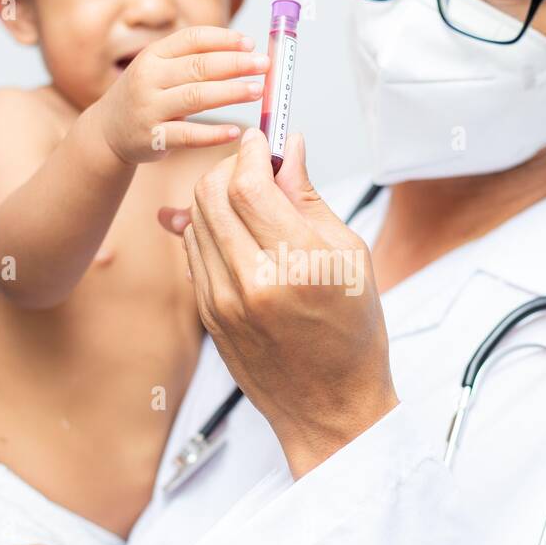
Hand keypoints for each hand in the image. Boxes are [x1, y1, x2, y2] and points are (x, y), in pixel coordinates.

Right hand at [95, 25, 269, 165]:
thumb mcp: (159, 69)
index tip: (250, 43)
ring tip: (257, 90)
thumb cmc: (146, 96)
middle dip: (235, 63)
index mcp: (153, 55)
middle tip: (263, 65)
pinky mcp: (152, 137)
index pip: (192, 39)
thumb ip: (192, 59)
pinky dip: (212, 134)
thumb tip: (244, 49)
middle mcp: (149, 78)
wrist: (107, 131)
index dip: (224, 39)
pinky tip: (234, 132)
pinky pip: (187, 135)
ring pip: (195, 97)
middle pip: (198, 66)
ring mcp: (149, 108)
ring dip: (230, 93)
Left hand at [158, 128, 398, 477]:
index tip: (261, 138)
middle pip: (211, 193)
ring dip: (216, 196)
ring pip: (195, 218)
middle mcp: (253, 282)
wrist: (330, 406)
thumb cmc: (352, 333)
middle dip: (229, 167)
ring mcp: (223, 301)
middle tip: (254, 166)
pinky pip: (193, 252)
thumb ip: (309, 198)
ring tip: (248, 201)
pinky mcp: (208, 315)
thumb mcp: (350, 256)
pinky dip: (210, 230)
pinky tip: (236, 231)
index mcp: (298, 263)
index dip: (251, 150)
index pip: (249, 182)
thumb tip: (290, 148)